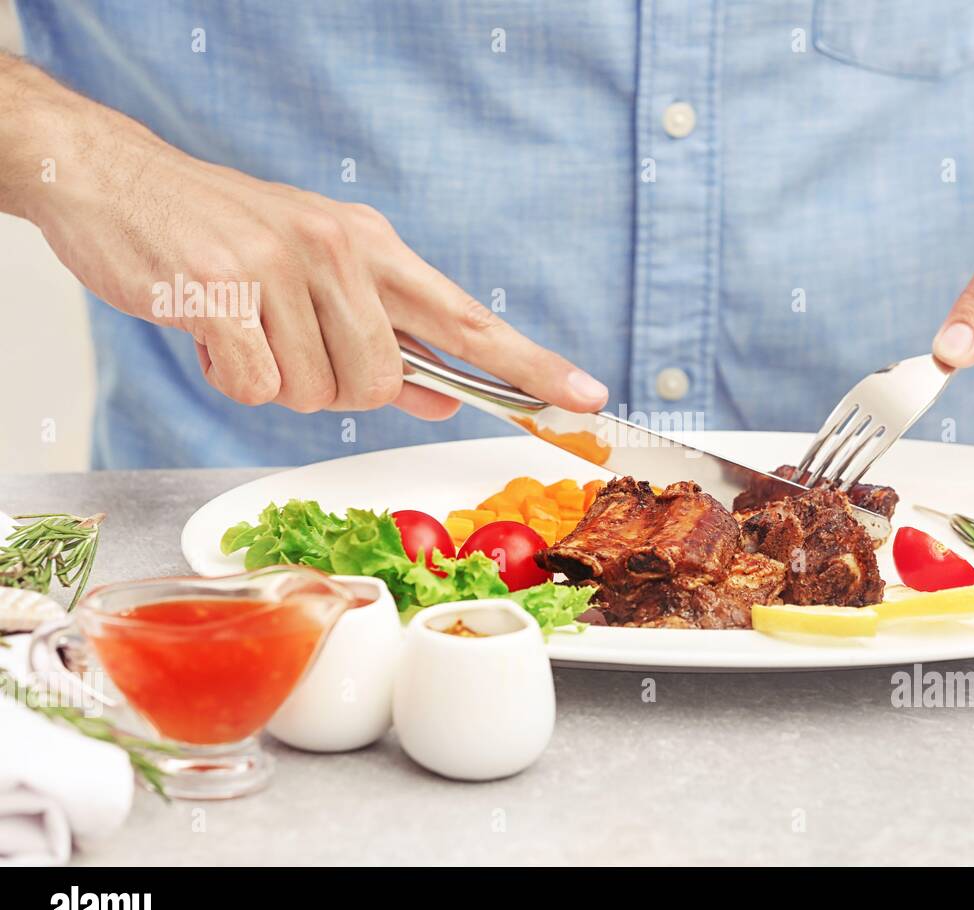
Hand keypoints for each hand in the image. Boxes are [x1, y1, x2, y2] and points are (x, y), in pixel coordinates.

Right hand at [5, 60, 607, 418]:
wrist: (121, 183)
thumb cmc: (228, 240)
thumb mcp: (321, 279)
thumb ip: (388, 343)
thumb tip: (443, 394)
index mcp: (373, 247)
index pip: (469, 317)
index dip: (531, 363)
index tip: (585, 396)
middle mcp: (338, 249)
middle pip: (382, 378)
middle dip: (337, 389)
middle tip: (290, 349)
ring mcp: (281, 265)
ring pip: (318, 392)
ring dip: (278, 381)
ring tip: (246, 328)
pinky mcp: (221, 290)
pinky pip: (256, 388)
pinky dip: (232, 377)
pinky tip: (212, 330)